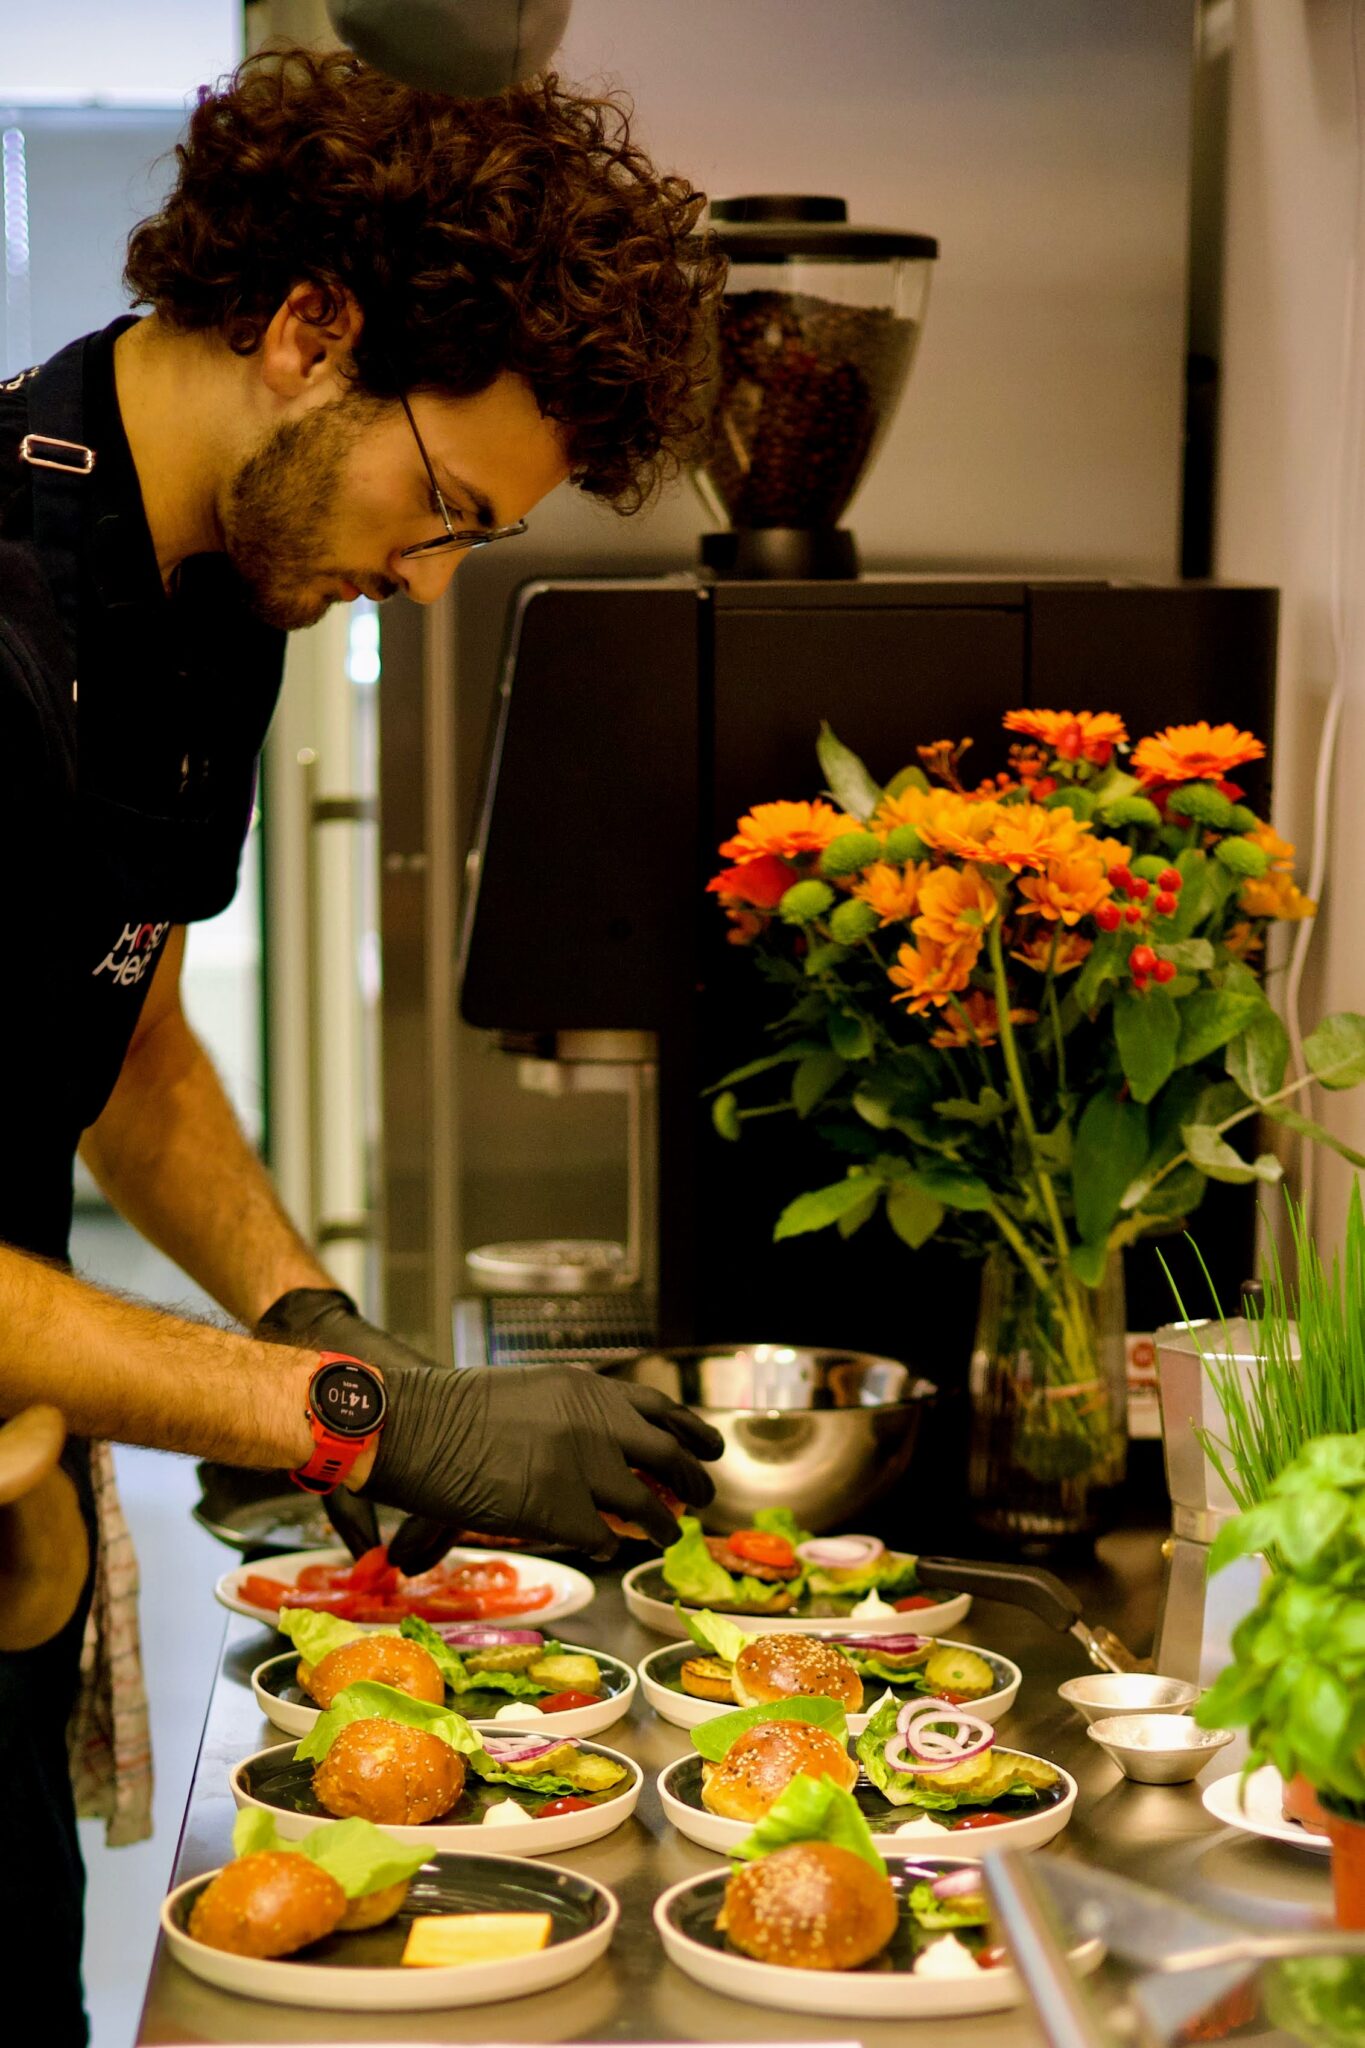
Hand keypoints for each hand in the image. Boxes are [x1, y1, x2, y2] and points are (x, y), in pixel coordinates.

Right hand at [256, 1289, 722, 1564]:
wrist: (413, 1425)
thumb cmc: (455, 1410)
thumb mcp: (531, 1391)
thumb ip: (574, 1413)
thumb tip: (608, 1443)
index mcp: (589, 1389)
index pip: (661, 1409)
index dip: (692, 1431)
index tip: (711, 1446)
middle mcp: (597, 1422)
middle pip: (670, 1456)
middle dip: (694, 1480)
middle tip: (702, 1498)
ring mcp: (582, 1466)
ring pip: (645, 1505)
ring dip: (661, 1525)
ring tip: (666, 1536)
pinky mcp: (560, 1509)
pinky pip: (601, 1536)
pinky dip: (607, 1544)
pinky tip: (604, 1548)